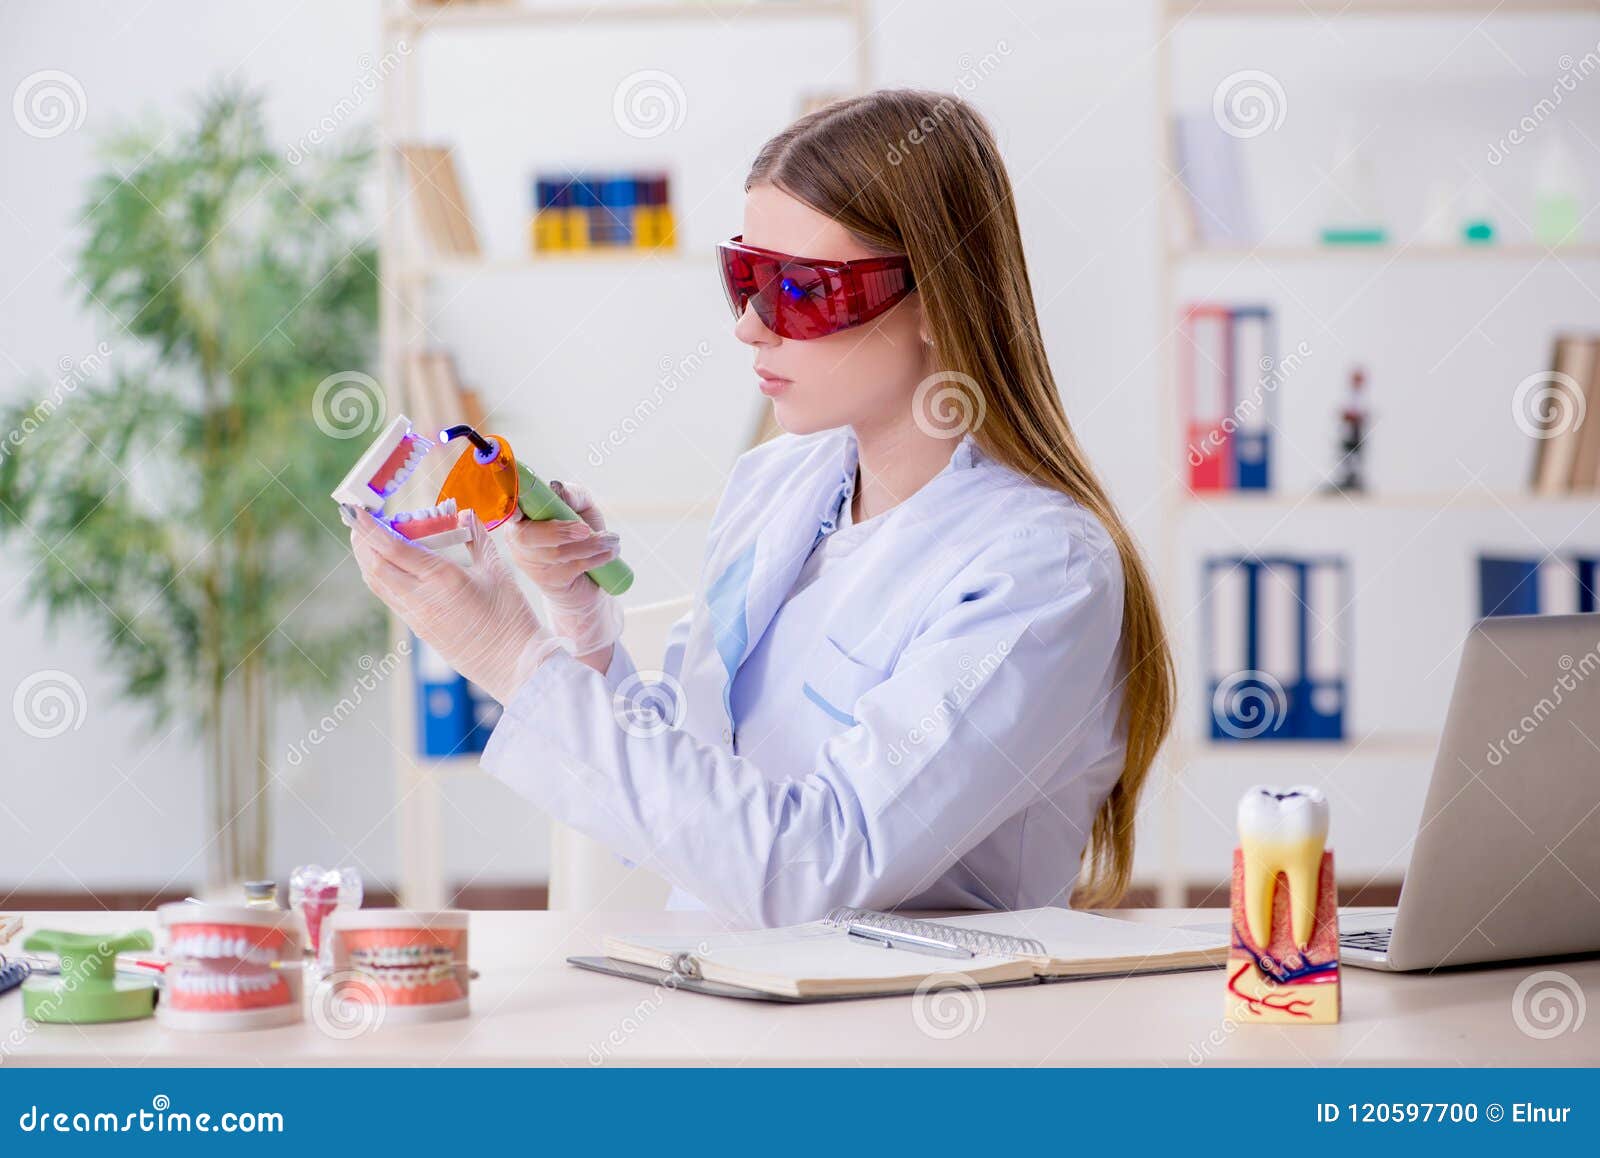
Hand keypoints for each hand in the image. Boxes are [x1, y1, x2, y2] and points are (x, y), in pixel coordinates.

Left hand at [349, 508, 555, 702]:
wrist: (513, 664)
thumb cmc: (511, 618)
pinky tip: (389, 564)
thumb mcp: (497, 570)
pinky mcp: (418, 628)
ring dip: (368, 558)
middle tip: (360, 520)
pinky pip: (390, 597)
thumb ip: (477, 538)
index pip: (392, 548)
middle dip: (361, 539)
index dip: (369, 528)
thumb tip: (466, 514)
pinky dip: (382, 575)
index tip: (356, 510)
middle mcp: (421, 597)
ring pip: (377, 583)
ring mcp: (416, 616)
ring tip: (370, 538)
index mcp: (442, 578)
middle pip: (375, 565)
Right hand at [503, 480, 622, 656]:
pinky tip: (610, 552)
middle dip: (558, 532)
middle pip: (528, 537)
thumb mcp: (579, 508)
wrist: (589, 575)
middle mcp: (518, 540)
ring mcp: (532, 564)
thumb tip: (560, 490)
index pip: (507, 510)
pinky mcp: (550, 581)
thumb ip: (572, 494)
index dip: (509, 510)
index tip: (517, 512)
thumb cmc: (579, 532)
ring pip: (556, 553)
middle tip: (586, 530)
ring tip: (612, 539)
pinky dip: (596, 558)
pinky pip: (572, 567)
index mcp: (521, 516)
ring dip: (590, 545)